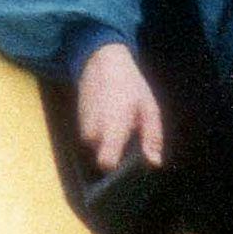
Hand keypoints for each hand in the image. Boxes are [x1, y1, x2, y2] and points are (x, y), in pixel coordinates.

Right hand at [77, 42, 165, 171]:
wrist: (101, 62)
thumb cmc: (130, 85)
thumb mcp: (149, 108)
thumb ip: (152, 137)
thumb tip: (154, 163)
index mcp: (113, 126)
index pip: (106, 162)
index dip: (117, 170)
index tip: (128, 166)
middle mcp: (93, 130)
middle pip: (104, 160)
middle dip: (118, 153)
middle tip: (131, 135)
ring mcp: (83, 128)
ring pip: (98, 150)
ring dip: (110, 142)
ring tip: (122, 123)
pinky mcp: (79, 124)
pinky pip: (92, 140)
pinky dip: (102, 135)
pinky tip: (111, 119)